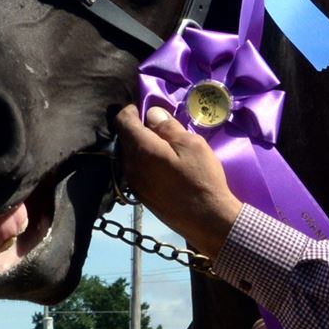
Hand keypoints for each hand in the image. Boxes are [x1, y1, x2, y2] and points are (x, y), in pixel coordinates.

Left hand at [113, 104, 245, 257]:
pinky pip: (136, 170)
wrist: (206, 220)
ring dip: (143, 146)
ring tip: (167, 147)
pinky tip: (165, 166)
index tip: (152, 110)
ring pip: (130, 154)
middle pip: (125, 137)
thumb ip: (168, 127)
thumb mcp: (191, 144)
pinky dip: (146, 161)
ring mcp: (133, 182)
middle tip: (164, 128)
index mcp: (141, 149)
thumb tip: (151, 114)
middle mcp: (130, 165)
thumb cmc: (202, 179)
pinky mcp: (141, 195)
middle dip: (140, 127)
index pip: (122, 119)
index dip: (134, 109)